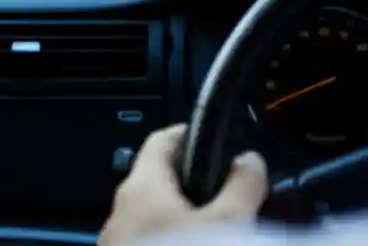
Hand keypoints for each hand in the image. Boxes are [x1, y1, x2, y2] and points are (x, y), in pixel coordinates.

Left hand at [98, 124, 268, 244]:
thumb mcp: (227, 223)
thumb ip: (243, 186)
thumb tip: (249, 161)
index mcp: (142, 186)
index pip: (163, 139)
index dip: (193, 133)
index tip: (220, 141)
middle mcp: (121, 211)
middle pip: (163, 182)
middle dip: (200, 187)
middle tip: (236, 197)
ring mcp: (117, 244)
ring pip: (158, 219)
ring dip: (190, 222)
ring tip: (226, 234)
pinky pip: (153, 245)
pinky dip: (178, 243)